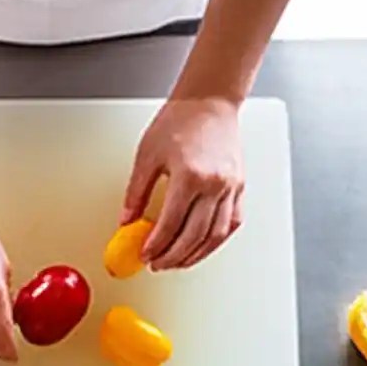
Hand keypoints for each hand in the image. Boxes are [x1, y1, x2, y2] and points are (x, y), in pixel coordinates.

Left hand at [121, 97, 244, 270]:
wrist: (209, 101)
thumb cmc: (179, 120)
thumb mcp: (147, 155)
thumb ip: (137, 192)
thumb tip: (127, 221)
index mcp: (190, 176)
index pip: (171, 224)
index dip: (156, 245)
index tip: (145, 254)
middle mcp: (215, 184)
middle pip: (193, 236)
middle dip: (172, 256)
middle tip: (157, 264)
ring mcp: (231, 187)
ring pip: (215, 236)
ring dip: (195, 255)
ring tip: (176, 262)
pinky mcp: (239, 187)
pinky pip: (231, 224)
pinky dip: (215, 241)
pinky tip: (201, 247)